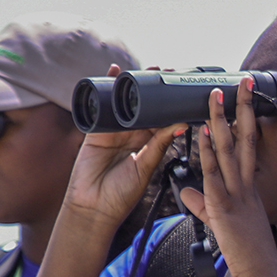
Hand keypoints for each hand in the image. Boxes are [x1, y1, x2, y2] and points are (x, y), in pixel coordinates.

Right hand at [62, 64, 182, 227]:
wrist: (94, 207)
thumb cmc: (121, 194)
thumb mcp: (145, 166)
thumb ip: (159, 145)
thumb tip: (180, 123)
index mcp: (149, 145)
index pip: (162, 119)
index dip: (170, 104)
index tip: (181, 88)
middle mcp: (133, 135)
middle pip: (144, 107)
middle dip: (153, 89)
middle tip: (165, 71)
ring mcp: (115, 131)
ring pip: (124, 103)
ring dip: (132, 85)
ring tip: (144, 69)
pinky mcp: (97, 129)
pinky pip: (101, 104)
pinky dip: (105, 87)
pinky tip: (113, 72)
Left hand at [179, 78, 276, 273]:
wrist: (259, 270)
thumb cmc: (247, 251)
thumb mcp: (223, 223)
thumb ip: (204, 204)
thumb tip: (188, 193)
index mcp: (248, 186)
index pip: (246, 146)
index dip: (243, 121)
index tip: (242, 99)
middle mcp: (245, 184)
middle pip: (245, 138)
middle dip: (243, 108)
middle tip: (242, 82)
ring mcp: (236, 192)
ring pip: (229, 149)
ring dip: (221, 120)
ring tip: (216, 95)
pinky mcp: (224, 206)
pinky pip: (214, 174)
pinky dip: (207, 152)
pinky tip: (200, 134)